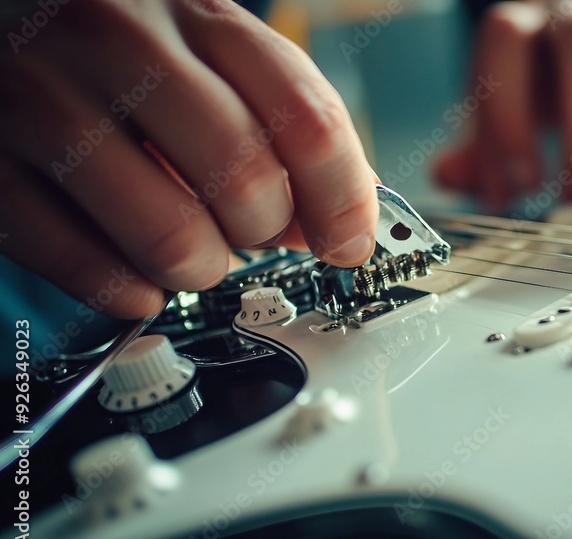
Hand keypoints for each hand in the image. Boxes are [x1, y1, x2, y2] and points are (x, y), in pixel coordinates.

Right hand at [0, 0, 377, 317]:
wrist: (8, 20)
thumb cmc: (124, 51)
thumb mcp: (214, 56)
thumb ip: (284, 123)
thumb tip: (347, 216)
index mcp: (198, 14)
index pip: (306, 120)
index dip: (343, 200)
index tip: (350, 243)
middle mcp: (120, 42)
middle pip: (247, 182)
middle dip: (265, 232)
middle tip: (249, 229)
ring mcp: (44, 99)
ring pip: (173, 238)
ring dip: (202, 268)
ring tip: (191, 250)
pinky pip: (86, 266)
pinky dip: (130, 290)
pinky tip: (136, 272)